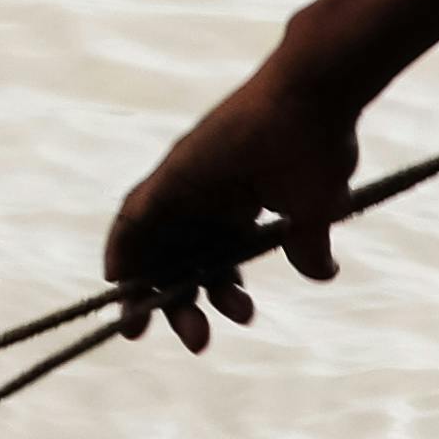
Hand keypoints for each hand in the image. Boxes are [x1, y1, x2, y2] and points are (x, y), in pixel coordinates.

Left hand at [104, 58, 360, 352]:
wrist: (314, 96)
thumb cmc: (320, 143)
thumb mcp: (315, 211)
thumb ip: (308, 244)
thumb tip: (323, 274)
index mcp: (239, 207)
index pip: (214, 261)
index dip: (210, 295)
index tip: (212, 330)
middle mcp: (207, 198)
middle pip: (182, 262)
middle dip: (181, 306)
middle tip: (195, 343)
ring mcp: (188, 184)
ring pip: (154, 245)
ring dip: (143, 287)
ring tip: (137, 326)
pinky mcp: (175, 172)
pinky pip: (135, 214)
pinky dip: (122, 245)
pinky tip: (115, 279)